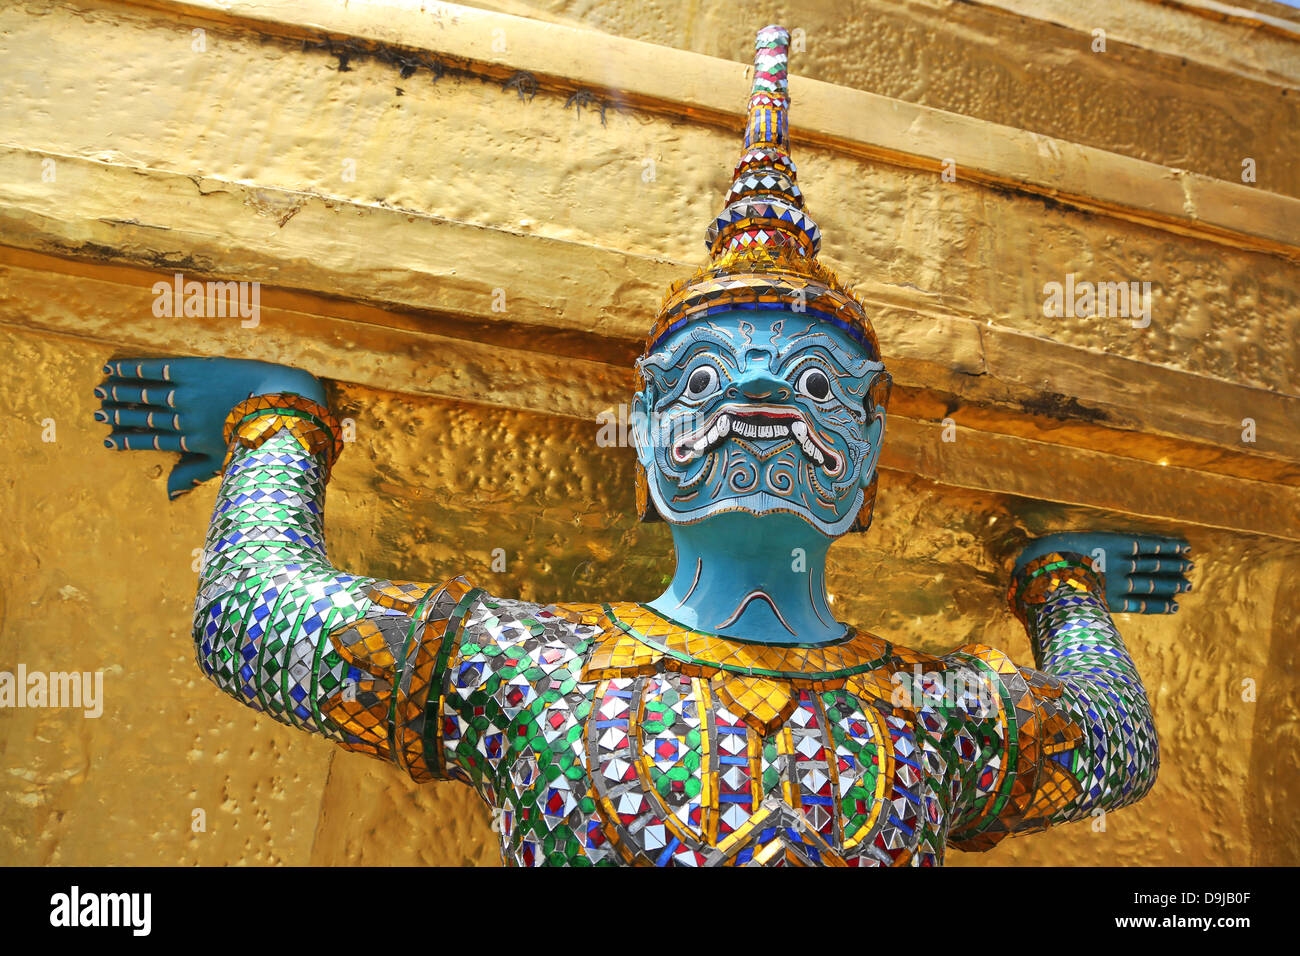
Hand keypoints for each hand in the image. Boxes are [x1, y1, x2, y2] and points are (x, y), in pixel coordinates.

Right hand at [94, 357, 325, 498]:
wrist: (282, 403)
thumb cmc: (261, 435)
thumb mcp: (227, 461)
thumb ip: (195, 474)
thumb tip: (169, 496)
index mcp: (191, 440)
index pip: (152, 441)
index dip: (128, 440)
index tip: (108, 441)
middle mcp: (183, 418)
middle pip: (144, 417)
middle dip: (118, 416)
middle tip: (97, 414)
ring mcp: (186, 394)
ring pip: (144, 393)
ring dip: (119, 391)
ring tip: (100, 390)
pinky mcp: (193, 370)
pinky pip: (155, 369)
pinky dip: (133, 368)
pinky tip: (115, 367)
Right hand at [1013, 531, 1191, 613]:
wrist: (1043, 572)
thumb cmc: (1053, 552)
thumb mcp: (1077, 539)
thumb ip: (1095, 545)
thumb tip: (1104, 547)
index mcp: (1114, 542)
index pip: (1150, 544)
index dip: (1169, 546)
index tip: (1185, 546)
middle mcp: (1122, 561)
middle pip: (1155, 563)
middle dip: (1174, 564)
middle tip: (1190, 565)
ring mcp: (1119, 582)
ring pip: (1153, 582)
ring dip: (1172, 583)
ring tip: (1187, 584)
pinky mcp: (1114, 601)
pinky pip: (1142, 604)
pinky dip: (1159, 604)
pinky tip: (1174, 605)